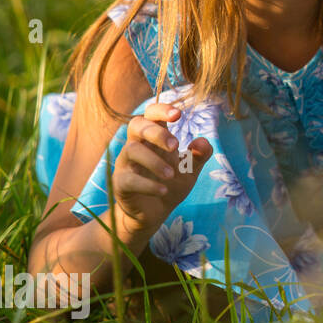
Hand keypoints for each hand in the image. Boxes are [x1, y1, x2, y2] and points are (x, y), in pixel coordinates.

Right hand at [112, 102, 212, 239]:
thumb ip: (200, 155)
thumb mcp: (191, 168)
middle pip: (137, 125)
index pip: (151, 114)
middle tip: (175, 146)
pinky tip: (164, 190)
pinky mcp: (120, 183)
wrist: (156, 212)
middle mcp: (136, 145)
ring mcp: (126, 164)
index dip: (162, 110)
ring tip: (172, 175)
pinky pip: (129, 178)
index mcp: (153, 138)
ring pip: (132, 150)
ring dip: (154, 161)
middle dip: (157, 133)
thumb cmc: (172, 182)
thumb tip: (202, 142)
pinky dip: (148, 184)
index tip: (178, 114)